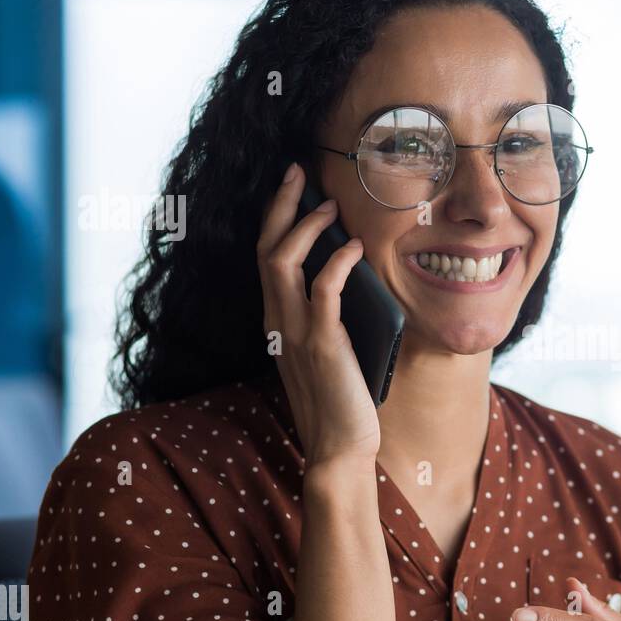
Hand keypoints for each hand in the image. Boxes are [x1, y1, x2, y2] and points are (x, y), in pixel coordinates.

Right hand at [257, 162, 379, 466]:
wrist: (340, 447)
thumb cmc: (341, 399)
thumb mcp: (330, 348)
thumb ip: (329, 314)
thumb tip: (353, 270)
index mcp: (277, 322)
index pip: (266, 258)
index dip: (275, 218)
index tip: (292, 186)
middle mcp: (278, 323)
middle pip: (266, 249)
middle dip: (281, 206)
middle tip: (298, 172)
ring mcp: (296, 333)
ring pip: (283, 263)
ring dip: (305, 227)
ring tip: (329, 206)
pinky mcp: (322, 346)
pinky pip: (322, 292)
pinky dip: (336, 264)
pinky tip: (354, 248)